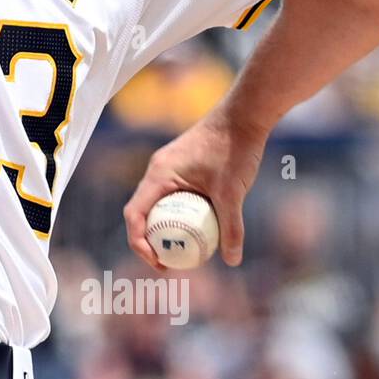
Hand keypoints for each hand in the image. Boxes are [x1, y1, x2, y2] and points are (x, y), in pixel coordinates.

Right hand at [123, 105, 268, 270]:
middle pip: (141, 212)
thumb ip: (231, 227)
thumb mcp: (233, 192)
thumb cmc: (234, 148)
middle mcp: (157, 171)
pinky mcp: (182, 167)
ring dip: (164, 228)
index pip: (134, 214)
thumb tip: (232, 260)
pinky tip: (199, 227)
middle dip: (150, 241)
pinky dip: (178, 215)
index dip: (139, 243)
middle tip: (169, 263)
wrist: (244, 115)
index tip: (158, 262)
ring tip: (183, 250)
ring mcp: (168, 168)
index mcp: (159, 175)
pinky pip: (172, 196)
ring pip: (157, 204)